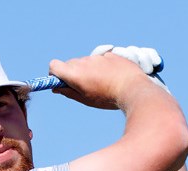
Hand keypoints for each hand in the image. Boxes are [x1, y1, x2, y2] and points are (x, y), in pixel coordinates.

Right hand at [48, 51, 168, 110]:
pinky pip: (101, 59)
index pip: (54, 65)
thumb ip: (68, 92)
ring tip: (102, 83)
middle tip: (84, 86)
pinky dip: (102, 66)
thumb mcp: (85, 99)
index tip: (61, 81)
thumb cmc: (107, 98)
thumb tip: (56, 87)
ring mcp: (97, 56)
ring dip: (89, 69)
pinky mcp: (110, 54)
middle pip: (70, 64)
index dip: (55, 73)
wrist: (132, 88)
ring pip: (86, 61)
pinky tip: (112, 77)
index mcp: (75, 73)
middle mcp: (84, 62)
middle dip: (73, 73)